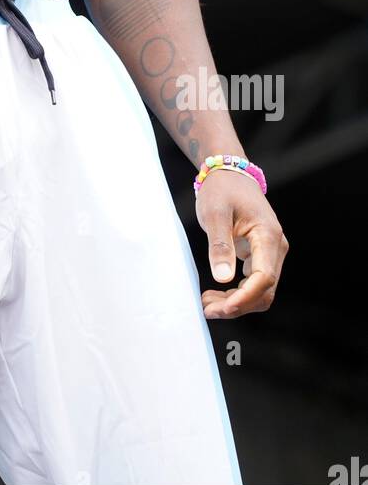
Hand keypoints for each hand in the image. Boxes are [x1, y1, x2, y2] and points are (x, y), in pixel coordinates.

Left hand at [194, 169, 287, 319]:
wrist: (229, 174)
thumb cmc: (221, 190)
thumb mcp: (215, 214)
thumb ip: (220, 245)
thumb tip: (223, 279)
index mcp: (268, 235)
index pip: (264, 277)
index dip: (245, 297)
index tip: (222, 307)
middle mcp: (276, 247)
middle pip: (264, 290)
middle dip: (238, 305)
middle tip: (207, 310)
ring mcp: (271, 252)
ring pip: (261, 291)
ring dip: (237, 302)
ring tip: (208, 304)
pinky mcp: (262, 255)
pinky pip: (255, 282)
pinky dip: (237, 294)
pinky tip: (216, 295)